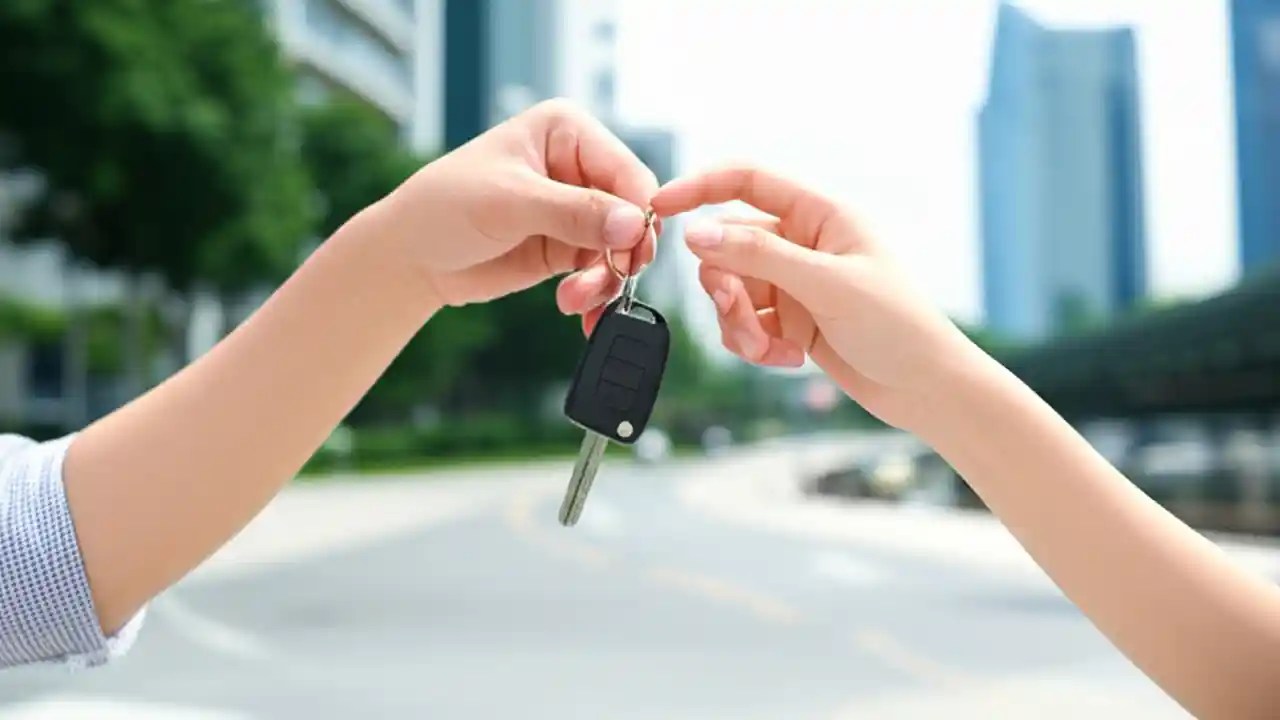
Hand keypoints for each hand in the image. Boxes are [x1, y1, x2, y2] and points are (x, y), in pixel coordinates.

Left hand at [383, 100, 655, 310]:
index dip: (639, 212)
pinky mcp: (568, 248)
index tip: (631, 250)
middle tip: (605, 280)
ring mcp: (576, 211)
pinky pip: (603, 272)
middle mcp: (578, 167)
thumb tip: (633, 224)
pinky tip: (579, 309)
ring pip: (622, 249)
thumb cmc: (444, 206)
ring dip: (606, 280)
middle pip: (633, 213)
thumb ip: (573, 212)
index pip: (627, 171)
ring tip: (575, 300)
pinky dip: (597, 294)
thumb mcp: (509, 202)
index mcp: (567, 131)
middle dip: (622, 253)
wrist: (410, 256)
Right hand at [651, 165, 984, 430]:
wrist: (927, 389)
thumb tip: (697, 233)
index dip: (701, 187)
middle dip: (725, 286)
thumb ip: (759, 256)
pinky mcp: (791, 321)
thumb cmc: (899, 326)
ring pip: (731, 291)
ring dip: (738, 324)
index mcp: (821, 215)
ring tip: (768, 349)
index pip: (747, 181)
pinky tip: (787, 359)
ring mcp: (795, 283)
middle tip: (740, 314)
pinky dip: (754, 344)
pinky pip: (745, 324)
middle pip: (728, 246)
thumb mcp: (826, 285)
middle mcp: (804, 243)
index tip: (662, 207)